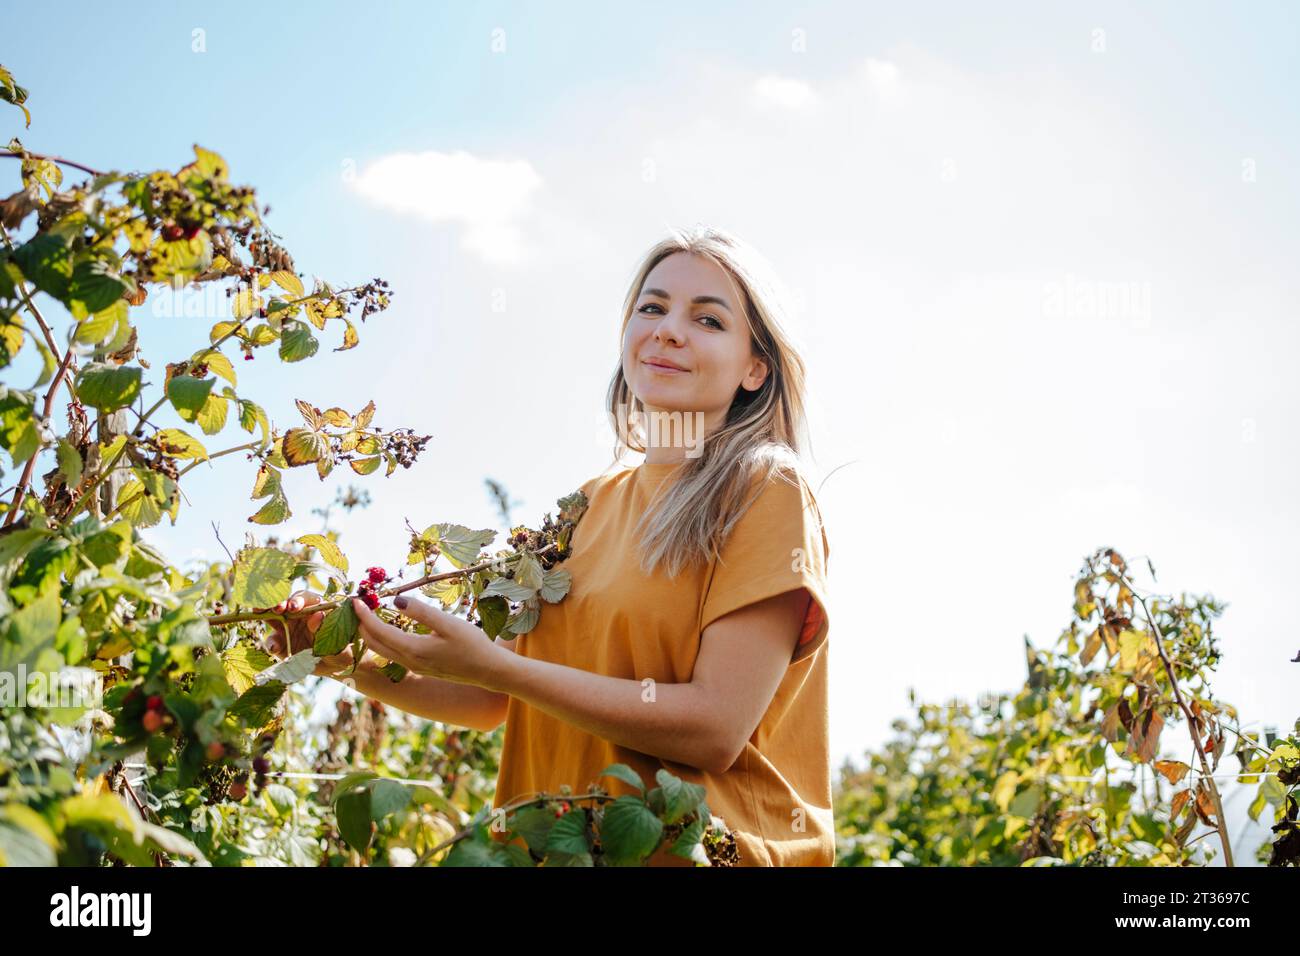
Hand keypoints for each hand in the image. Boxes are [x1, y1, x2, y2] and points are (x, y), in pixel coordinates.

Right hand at [258, 590, 352, 678]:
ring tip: (260, 613)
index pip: (307, 599)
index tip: (294, 607)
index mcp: (317, 609)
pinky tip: (274, 648)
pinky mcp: (281, 643)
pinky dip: (271, 643)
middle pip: (287, 603)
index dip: (299, 600)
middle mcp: (300, 615)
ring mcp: (288, 628)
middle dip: (280, 603)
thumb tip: (317, 615)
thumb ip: (328, 630)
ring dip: (267, 613)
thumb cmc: (341, 650)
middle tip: (278, 608)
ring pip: (274, 616)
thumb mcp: (339, 642)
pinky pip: (273, 640)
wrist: (333, 667)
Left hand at [350, 593, 503, 686]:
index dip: (364, 615)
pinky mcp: (420, 667)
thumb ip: (422, 612)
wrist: (488, 671)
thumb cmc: (472, 645)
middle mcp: (409, 661)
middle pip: (373, 644)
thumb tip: (396, 600)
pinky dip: (382, 640)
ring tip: (366, 615)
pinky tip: (386, 629)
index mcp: (413, 649)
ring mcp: (413, 667)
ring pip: (381, 651)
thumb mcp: (448, 624)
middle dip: (361, 625)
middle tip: (357, 605)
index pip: (379, 631)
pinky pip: (391, 654)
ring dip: (370, 633)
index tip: (355, 600)